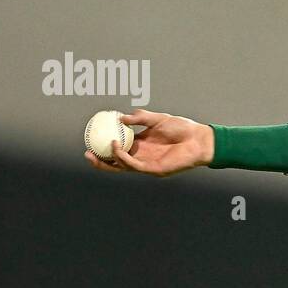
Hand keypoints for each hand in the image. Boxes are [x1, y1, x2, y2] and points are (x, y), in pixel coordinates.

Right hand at [83, 109, 214, 176]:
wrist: (200, 139)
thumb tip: (121, 117)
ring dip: (109, 161)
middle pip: (117, 162)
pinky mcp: (155, 170)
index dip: (105, 147)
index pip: (120, 148)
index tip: (91, 139)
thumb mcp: (158, 118)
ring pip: (123, 167)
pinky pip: (134, 166)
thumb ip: (140, 117)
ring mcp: (148, 164)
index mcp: (142, 145)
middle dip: (100, 162)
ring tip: (96, 152)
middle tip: (86, 153)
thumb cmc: (183, 128)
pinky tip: (116, 148)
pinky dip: (123, 158)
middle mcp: (143, 156)